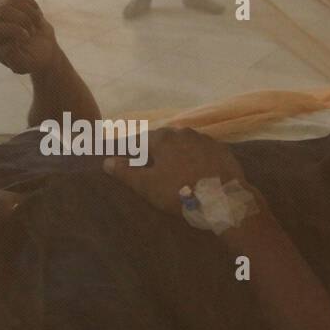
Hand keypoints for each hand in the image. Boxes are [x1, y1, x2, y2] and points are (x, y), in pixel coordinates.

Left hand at [0, 0, 57, 75]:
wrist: (42, 50)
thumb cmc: (32, 59)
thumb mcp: (24, 66)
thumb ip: (12, 59)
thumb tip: (5, 43)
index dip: (13, 29)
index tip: (28, 38)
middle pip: (2, 11)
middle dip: (24, 20)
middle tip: (33, 32)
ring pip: (10, 0)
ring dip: (29, 13)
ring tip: (35, 25)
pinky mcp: (6, 0)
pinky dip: (31, 5)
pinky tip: (34, 17)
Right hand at [102, 127, 247, 216]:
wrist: (223, 198)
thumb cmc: (180, 191)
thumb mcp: (147, 185)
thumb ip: (126, 172)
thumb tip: (107, 161)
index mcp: (162, 138)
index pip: (140, 140)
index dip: (132, 152)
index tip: (129, 163)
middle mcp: (183, 132)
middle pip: (163, 140)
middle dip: (155, 152)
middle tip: (152, 170)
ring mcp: (204, 139)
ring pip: (184, 144)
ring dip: (177, 154)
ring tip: (175, 171)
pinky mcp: (221, 149)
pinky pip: (202, 151)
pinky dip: (196, 158)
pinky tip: (197, 171)